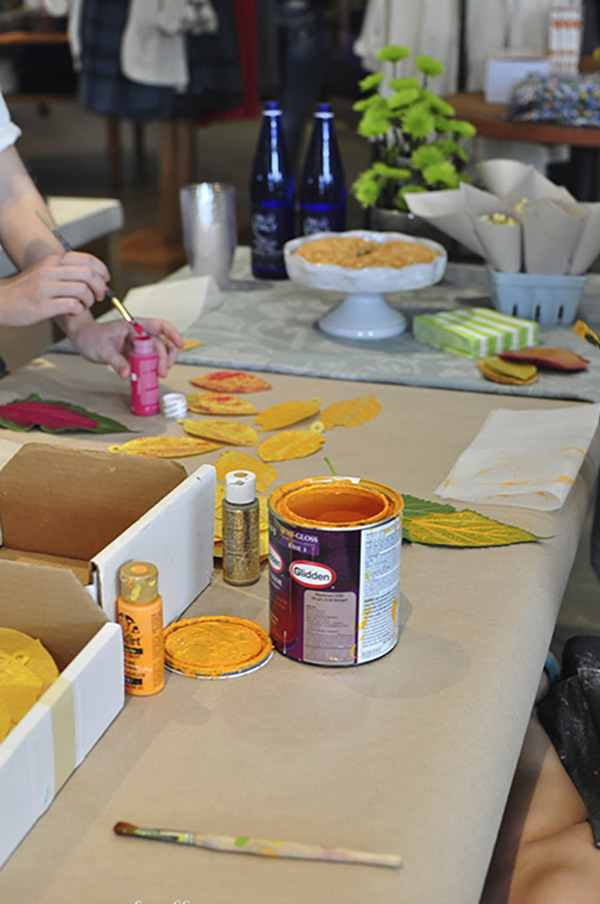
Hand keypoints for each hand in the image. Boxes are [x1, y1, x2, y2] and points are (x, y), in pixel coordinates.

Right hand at [0, 251, 109, 325]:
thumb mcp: (45, 271)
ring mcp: (46, 288)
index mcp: (52, 261)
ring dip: (89, 301)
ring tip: (84, 305)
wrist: (1, 301)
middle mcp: (50, 271)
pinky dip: (78, 310)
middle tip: (99, 296)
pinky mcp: (43, 306)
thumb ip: (66, 270)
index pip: (86, 259)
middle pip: (88, 274)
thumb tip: (94, 276)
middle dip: (100, 287)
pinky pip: (72, 305)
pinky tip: (73, 312)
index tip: (106, 279)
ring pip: (82, 290)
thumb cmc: (26, 290)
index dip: (102, 270)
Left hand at [69, 316, 183, 377]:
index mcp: (133, 325)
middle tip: (162, 372)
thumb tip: (127, 374)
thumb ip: (116, 361)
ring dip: (163, 361)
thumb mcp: (102, 350)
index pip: (158, 326)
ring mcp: (137, 343)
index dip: (172, 333)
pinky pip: (148, 359)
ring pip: (158, 350)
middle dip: (166, 356)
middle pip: (161, 341)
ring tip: (161, 373)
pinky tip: (153, 375)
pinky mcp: (134, 353)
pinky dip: (153, 367)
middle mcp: (139, 333)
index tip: (180, 344)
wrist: (83, 339)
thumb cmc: (91, 338)